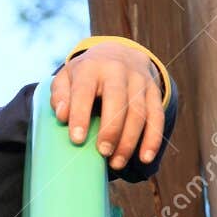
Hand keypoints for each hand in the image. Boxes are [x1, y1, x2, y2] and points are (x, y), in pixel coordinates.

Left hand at [50, 40, 164, 169]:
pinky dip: (152, 139)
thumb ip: (60, 96)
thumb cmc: (86, 75)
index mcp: (91, 67)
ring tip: (116, 163)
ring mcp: (139, 80)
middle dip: (111, 129)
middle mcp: (117, 70)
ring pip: (139, 112)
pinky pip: (157, 116)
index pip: (84, 91)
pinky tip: (145, 158)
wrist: (120, 53)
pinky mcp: (154, 91)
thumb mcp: (67, 78)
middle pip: (117, 100)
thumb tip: (62, 116)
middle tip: (102, 152)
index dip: (80, 115)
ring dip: (129, 140)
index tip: (77, 139)